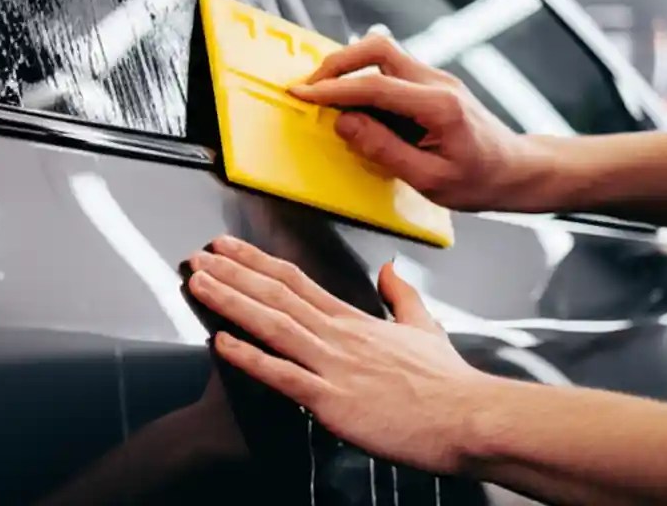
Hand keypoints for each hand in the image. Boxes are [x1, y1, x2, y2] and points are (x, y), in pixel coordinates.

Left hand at [185, 236, 496, 474]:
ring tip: (199, 284)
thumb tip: (388, 269)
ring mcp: (334, 366)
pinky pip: (283, 375)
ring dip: (231, 302)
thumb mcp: (425, 327)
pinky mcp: (334, 401)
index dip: (256, 262)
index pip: (296, 280)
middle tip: (197, 255)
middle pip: (276, 294)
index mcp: (355, 320)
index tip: (228, 248)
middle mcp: (339, 336)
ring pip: (273, 324)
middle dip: (232, 274)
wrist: (469, 418)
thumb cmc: (449, 384)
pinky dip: (251, 357)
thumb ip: (401, 296)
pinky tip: (222, 342)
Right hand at [288, 36, 556, 211]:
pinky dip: (365, 78)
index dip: (333, 89)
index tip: (303, 94)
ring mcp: (435, 79)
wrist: (517, 170)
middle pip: (377, 48)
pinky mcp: (431, 84)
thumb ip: (384, 150)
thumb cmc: (481, 179)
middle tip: (310, 85)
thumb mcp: (430, 179)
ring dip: (350, 68)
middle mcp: (437, 82)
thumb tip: (346, 124)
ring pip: (383, 53)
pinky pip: (391, 69)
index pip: (375, 86)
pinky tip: (354, 102)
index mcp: (438, 106)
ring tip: (326, 94)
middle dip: (337, 62)